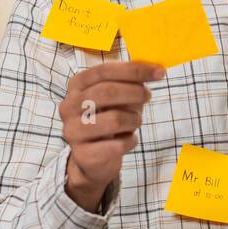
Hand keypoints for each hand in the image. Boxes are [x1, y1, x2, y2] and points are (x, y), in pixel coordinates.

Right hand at [60, 61, 163, 211]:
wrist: (92, 158)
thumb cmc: (108, 118)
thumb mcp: (118, 96)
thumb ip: (131, 81)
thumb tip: (156, 71)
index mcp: (77, 85)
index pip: (104, 71)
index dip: (134, 70)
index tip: (159, 72)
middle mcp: (69, 106)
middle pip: (106, 92)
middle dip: (135, 92)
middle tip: (148, 96)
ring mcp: (72, 131)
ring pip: (114, 119)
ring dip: (134, 120)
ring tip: (135, 122)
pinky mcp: (82, 154)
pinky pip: (117, 145)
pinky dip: (130, 141)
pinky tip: (128, 140)